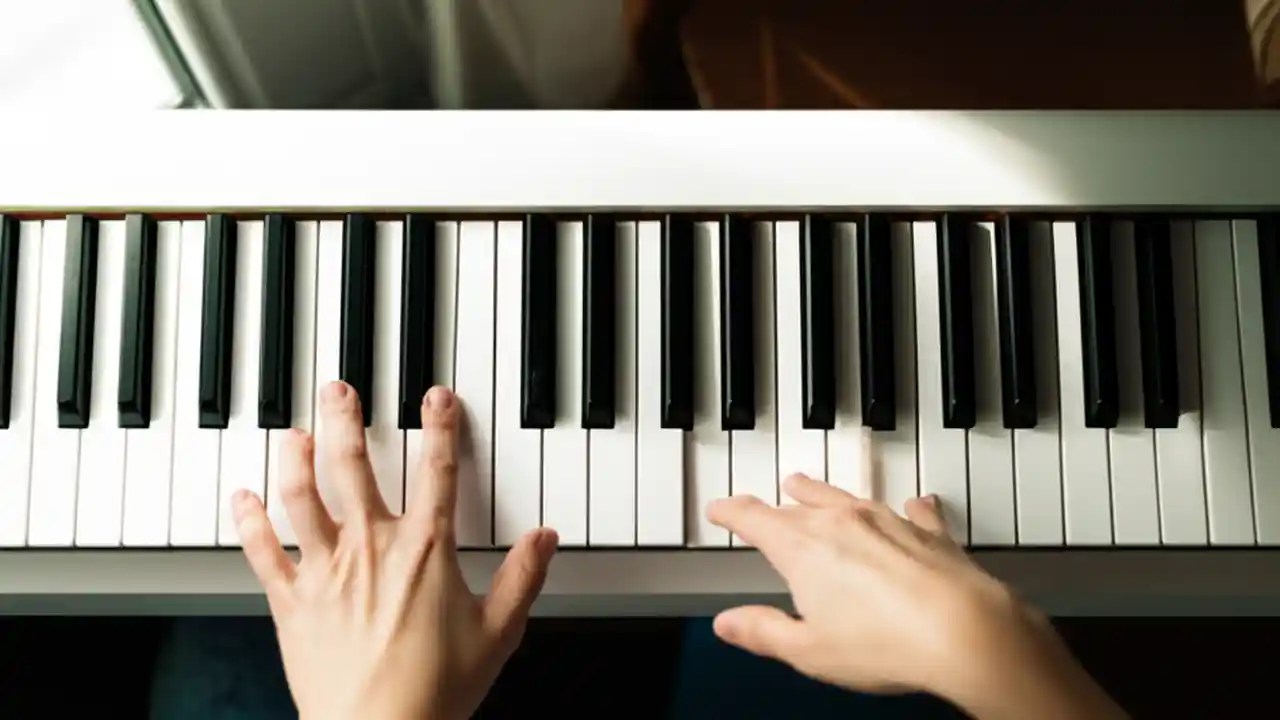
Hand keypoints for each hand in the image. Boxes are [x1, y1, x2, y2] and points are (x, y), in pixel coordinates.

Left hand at [233, 382, 558, 719]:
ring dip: (295, 457)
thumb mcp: (498, 633)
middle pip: (352, 465)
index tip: (435, 398)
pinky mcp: (291, 601)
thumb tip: (545, 539)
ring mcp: (325, 571)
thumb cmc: (435, 692)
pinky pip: (262, 551)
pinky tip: (243, 497)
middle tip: (338, 390)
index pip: (436, 472)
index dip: (439, 427)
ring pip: (301, 495)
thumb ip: (522, 578)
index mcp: (424, 551)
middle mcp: (370, 548)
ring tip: (296, 431)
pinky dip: (249, 520)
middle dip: (346, 419)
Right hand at [706, 433, 1126, 719]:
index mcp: (803, 548)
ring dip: (825, 492)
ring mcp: (887, 521)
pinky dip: (906, 507)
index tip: (720, 508)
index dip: (731, 512)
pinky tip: (914, 503)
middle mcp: (842, 523)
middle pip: (800, 502)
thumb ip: (764, 632)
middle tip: (771, 498)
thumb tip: (729, 623)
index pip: (754, 518)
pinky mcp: (928, 532)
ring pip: (846, 496)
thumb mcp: (808, 650)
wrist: (964, 631)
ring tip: (813, 486)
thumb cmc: (886, 643)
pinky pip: (912, 510)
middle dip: (780, 501)